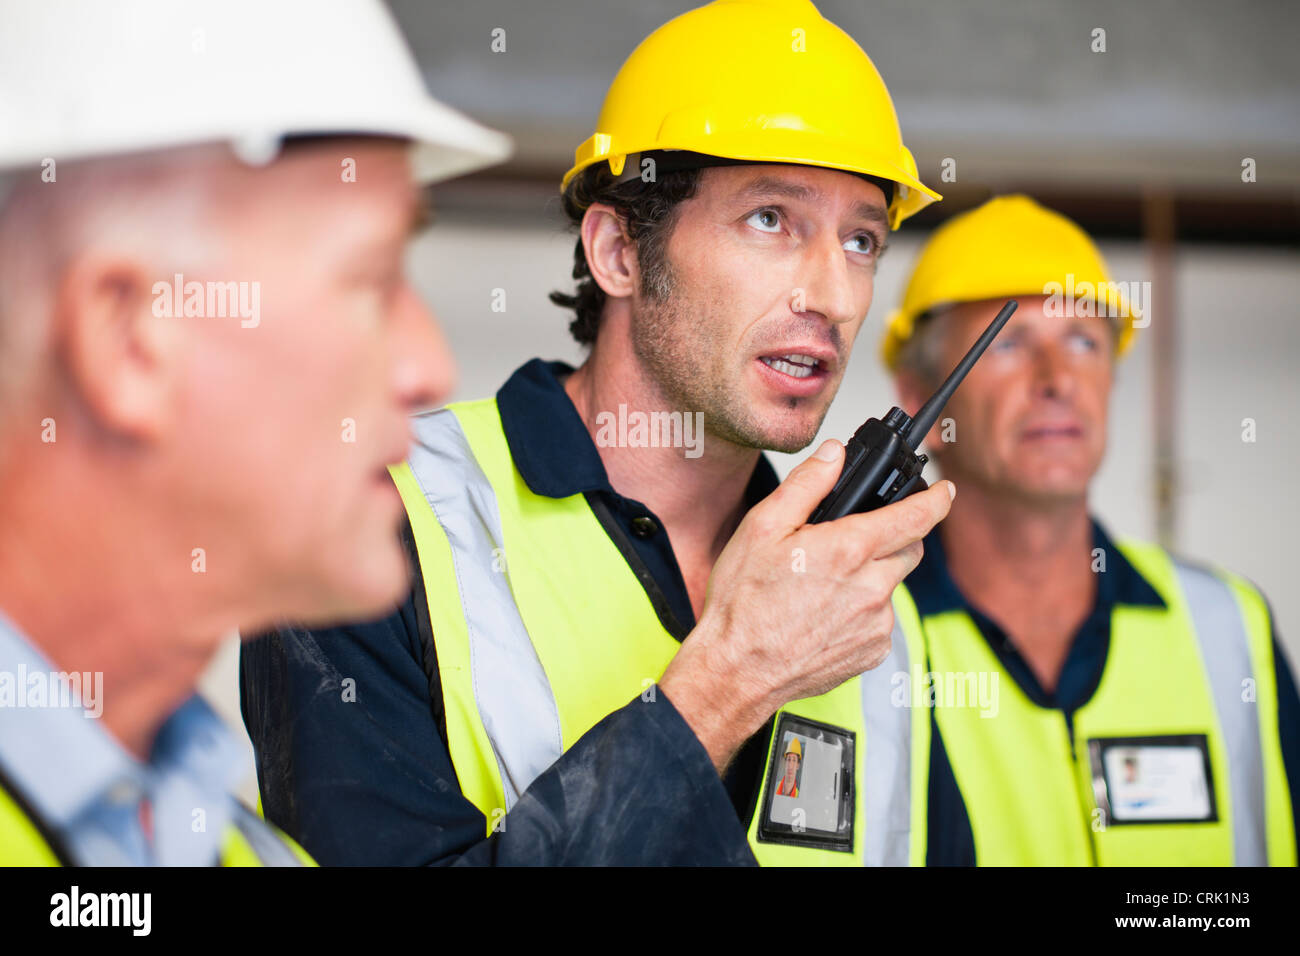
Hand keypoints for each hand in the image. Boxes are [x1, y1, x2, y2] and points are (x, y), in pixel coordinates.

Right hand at [659, 439, 953, 772]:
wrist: (737, 671)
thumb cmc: (743, 603)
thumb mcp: (762, 526)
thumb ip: (807, 484)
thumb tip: (834, 455)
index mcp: (849, 550)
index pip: (917, 517)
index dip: (936, 498)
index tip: (943, 490)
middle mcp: (871, 588)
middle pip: (911, 549)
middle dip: (896, 536)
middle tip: (855, 539)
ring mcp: (875, 624)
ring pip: (892, 586)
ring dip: (872, 576)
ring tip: (825, 584)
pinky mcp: (871, 652)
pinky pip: (880, 620)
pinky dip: (863, 610)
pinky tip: (825, 613)